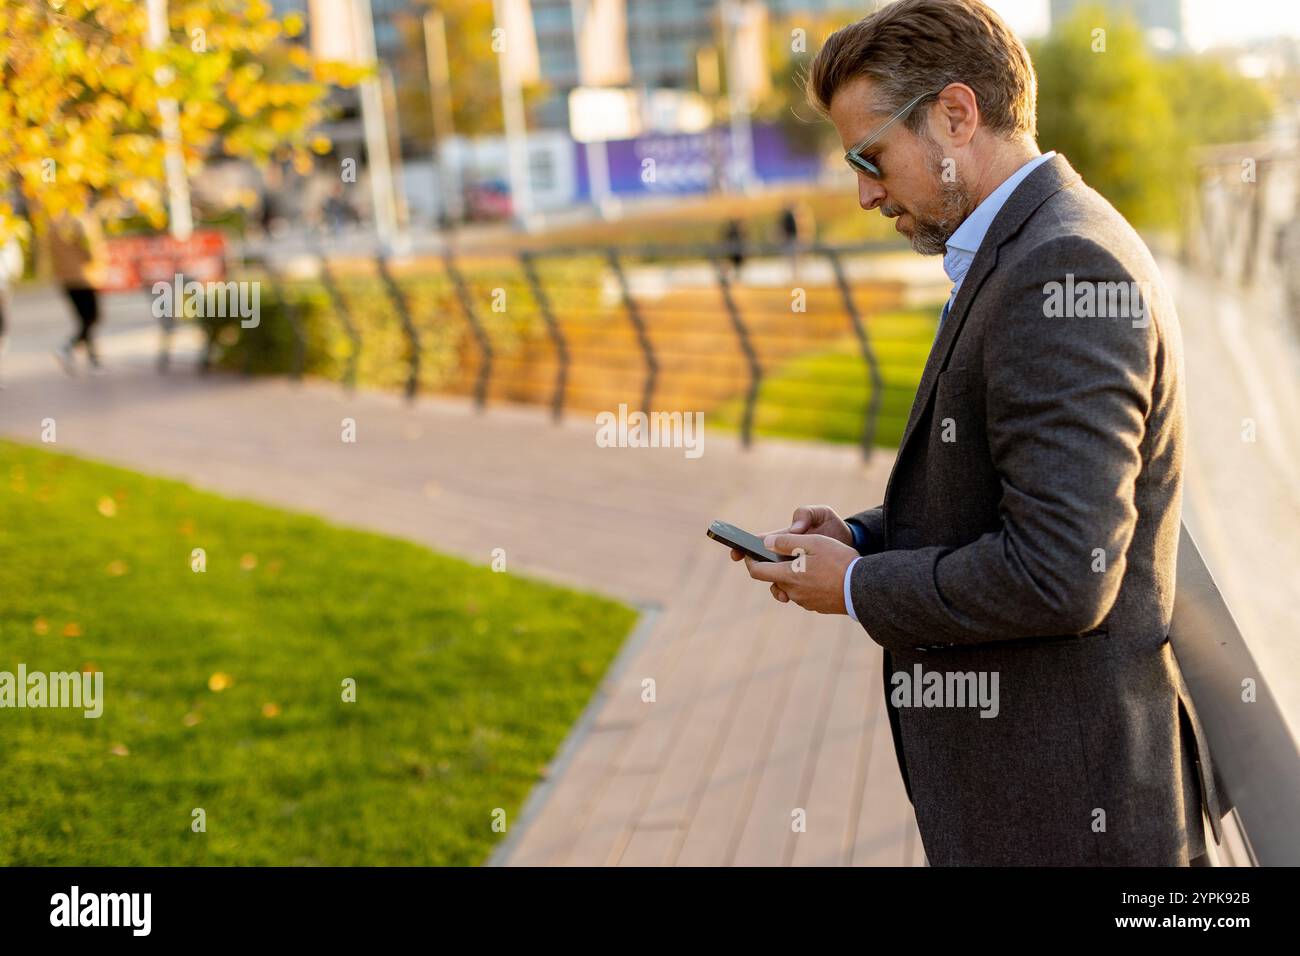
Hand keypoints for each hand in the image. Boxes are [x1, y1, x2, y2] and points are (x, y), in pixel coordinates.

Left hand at [729, 505, 853, 602]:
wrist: (864, 588)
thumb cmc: (839, 561)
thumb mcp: (814, 543)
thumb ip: (787, 542)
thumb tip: (766, 543)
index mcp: (788, 575)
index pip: (757, 571)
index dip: (749, 561)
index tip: (747, 554)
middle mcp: (793, 592)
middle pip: (774, 579)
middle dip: (774, 566)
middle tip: (783, 553)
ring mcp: (805, 602)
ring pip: (789, 587)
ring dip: (791, 575)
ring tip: (805, 562)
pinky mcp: (817, 607)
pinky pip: (804, 594)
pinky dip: (805, 584)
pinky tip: (819, 575)